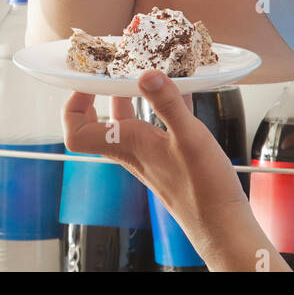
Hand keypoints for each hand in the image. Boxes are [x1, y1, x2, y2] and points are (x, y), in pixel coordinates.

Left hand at [63, 71, 252, 265]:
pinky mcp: (168, 156)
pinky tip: (182, 91)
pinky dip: (163, 104)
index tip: (87, 82)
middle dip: (101, 93)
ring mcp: (149, 153)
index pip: (77, 132)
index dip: (73, 106)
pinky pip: (156, 124)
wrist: (220, 224)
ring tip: (144, 71)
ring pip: (129, 120)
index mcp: (127, 145)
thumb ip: (168, 104)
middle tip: (112, 70)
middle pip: (99, 121)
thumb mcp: (188, 137)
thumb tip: (146, 74)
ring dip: (132, 95)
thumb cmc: (203, 190)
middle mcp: (132, 149)